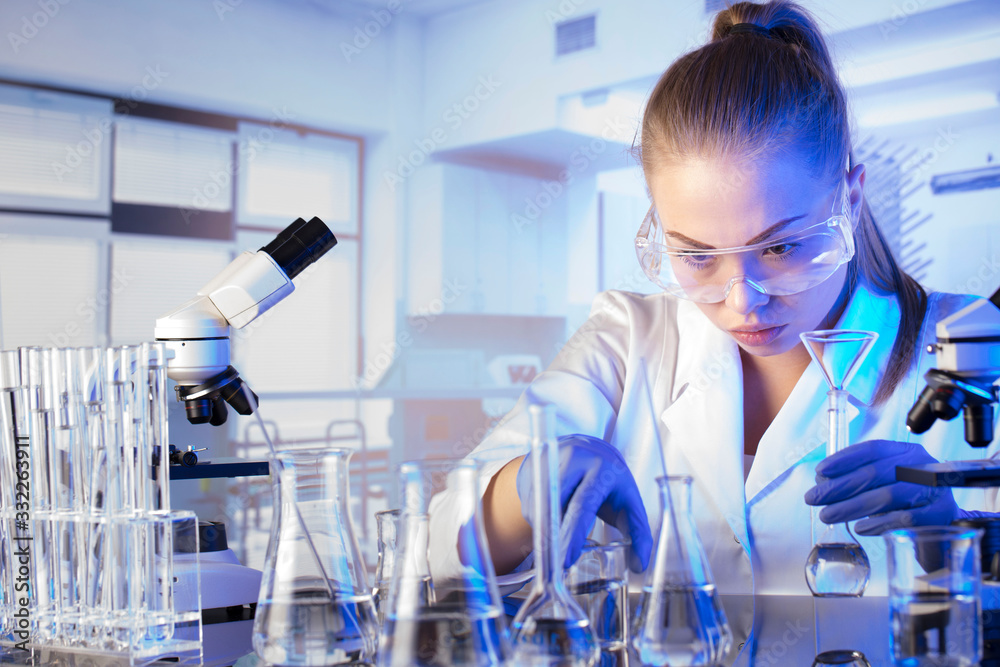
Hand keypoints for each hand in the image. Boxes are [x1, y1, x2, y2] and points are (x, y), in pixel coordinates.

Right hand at [516, 434, 651, 572]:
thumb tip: (639, 566)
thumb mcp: (629, 502)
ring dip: (549, 528)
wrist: (585, 450)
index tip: (566, 560)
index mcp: (600, 468)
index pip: (583, 504)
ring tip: (565, 524)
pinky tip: (555, 513)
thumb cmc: (609, 481)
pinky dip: (542, 521)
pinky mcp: (532, 469)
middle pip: (555, 507)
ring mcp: (549, 462)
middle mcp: (572, 460)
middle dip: (553, 539)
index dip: (573, 534)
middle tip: (556, 563)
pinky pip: (531, 507)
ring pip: (540, 509)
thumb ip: (639, 534)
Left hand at [804, 440, 960, 534]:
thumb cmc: (908, 503)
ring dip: (851, 506)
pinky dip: (878, 523)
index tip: (819, 471)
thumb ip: (858, 479)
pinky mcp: (941, 513)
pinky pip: (904, 518)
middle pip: (875, 472)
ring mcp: (935, 489)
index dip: (843, 459)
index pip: (872, 449)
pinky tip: (860, 527)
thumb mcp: (885, 484)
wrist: (944, 529)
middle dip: (838, 486)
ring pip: (887, 495)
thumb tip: (822, 481)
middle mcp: (923, 465)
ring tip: (827, 515)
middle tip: (813, 498)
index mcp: (907, 452)